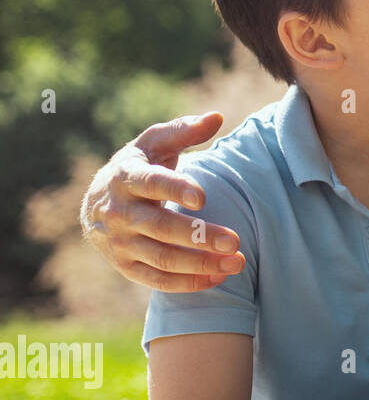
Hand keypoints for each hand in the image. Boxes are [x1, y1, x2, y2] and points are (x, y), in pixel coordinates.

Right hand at [80, 112, 245, 291]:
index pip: (151, 184)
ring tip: (237, 262)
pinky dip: (189, 282)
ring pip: (161, 258)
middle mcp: (119, 212)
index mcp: (126, 177)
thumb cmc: (139, 167)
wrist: (99, 202)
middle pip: (160, 228)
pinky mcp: (125, 266)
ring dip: (201, 264)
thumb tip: (217, 117)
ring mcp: (120, 242)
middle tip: (235, 241)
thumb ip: (184, 131)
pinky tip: (220, 277)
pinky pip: (157, 280)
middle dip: (199, 236)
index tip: (202, 197)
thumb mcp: (155, 143)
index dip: (175, 189)